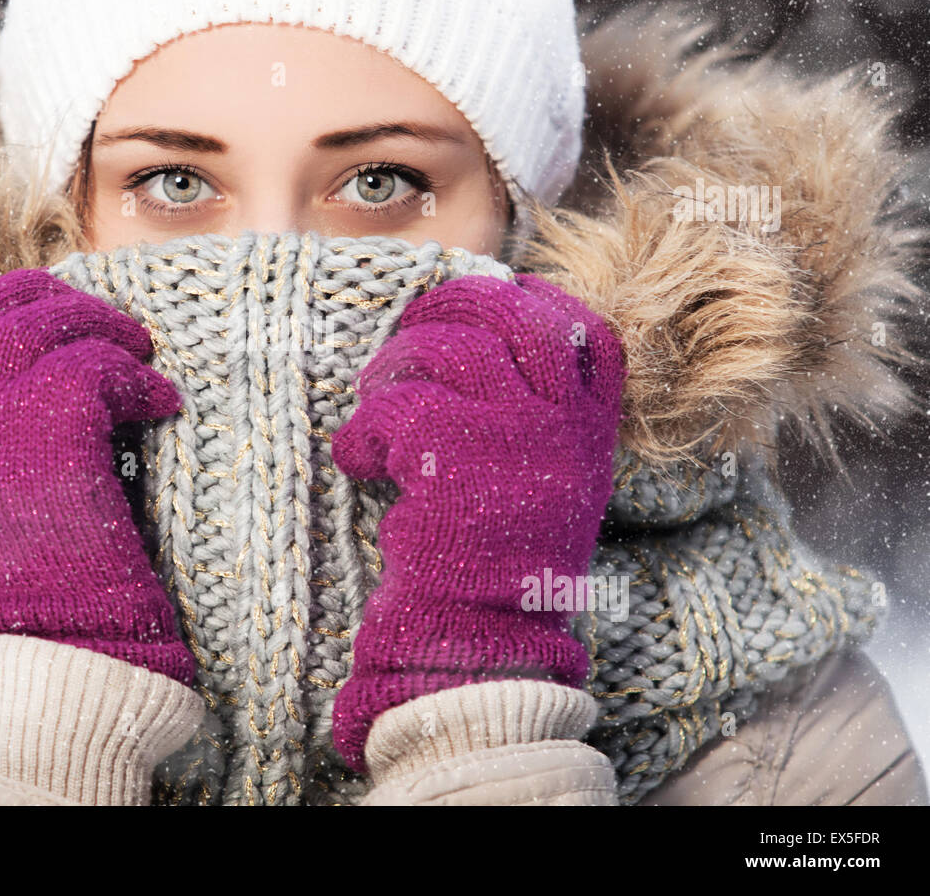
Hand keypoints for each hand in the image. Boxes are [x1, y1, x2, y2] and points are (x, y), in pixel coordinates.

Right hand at [0, 267, 194, 685]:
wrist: (53, 651)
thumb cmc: (35, 588)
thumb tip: (36, 381)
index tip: (42, 320)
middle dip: (46, 297)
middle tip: (100, 321)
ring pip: (42, 323)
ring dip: (102, 327)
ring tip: (141, 353)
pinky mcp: (51, 429)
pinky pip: (98, 365)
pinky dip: (139, 377)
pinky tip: (163, 405)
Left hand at [329, 273, 624, 772]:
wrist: (481, 646)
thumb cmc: (496, 568)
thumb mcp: (544, 490)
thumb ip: (531, 425)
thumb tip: (480, 351)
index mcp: (589, 435)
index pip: (589, 337)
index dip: (539, 304)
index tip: (494, 301)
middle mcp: (563, 429)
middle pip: (515, 318)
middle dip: (454, 306)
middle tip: (412, 329)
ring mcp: (514, 438)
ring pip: (449, 349)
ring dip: (396, 364)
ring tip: (374, 400)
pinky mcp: (453, 458)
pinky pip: (396, 406)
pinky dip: (362, 430)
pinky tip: (357, 460)